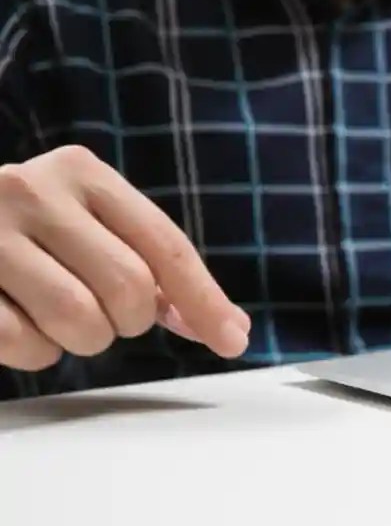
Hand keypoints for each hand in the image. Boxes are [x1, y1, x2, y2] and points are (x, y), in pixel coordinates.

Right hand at [0, 145, 249, 370]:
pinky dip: (33, 353)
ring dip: (81, 340)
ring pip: (79, 321)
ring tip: (56, 316)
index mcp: (79, 172)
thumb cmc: (24, 236)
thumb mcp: (86, 225)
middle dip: (127, 320)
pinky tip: (16, 323)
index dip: (204, 301)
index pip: (166, 244)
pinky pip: (23, 344)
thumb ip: (151, 264)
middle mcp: (28, 189)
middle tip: (101, 314)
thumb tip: (226, 326)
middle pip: (129, 289)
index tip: (233, 341)